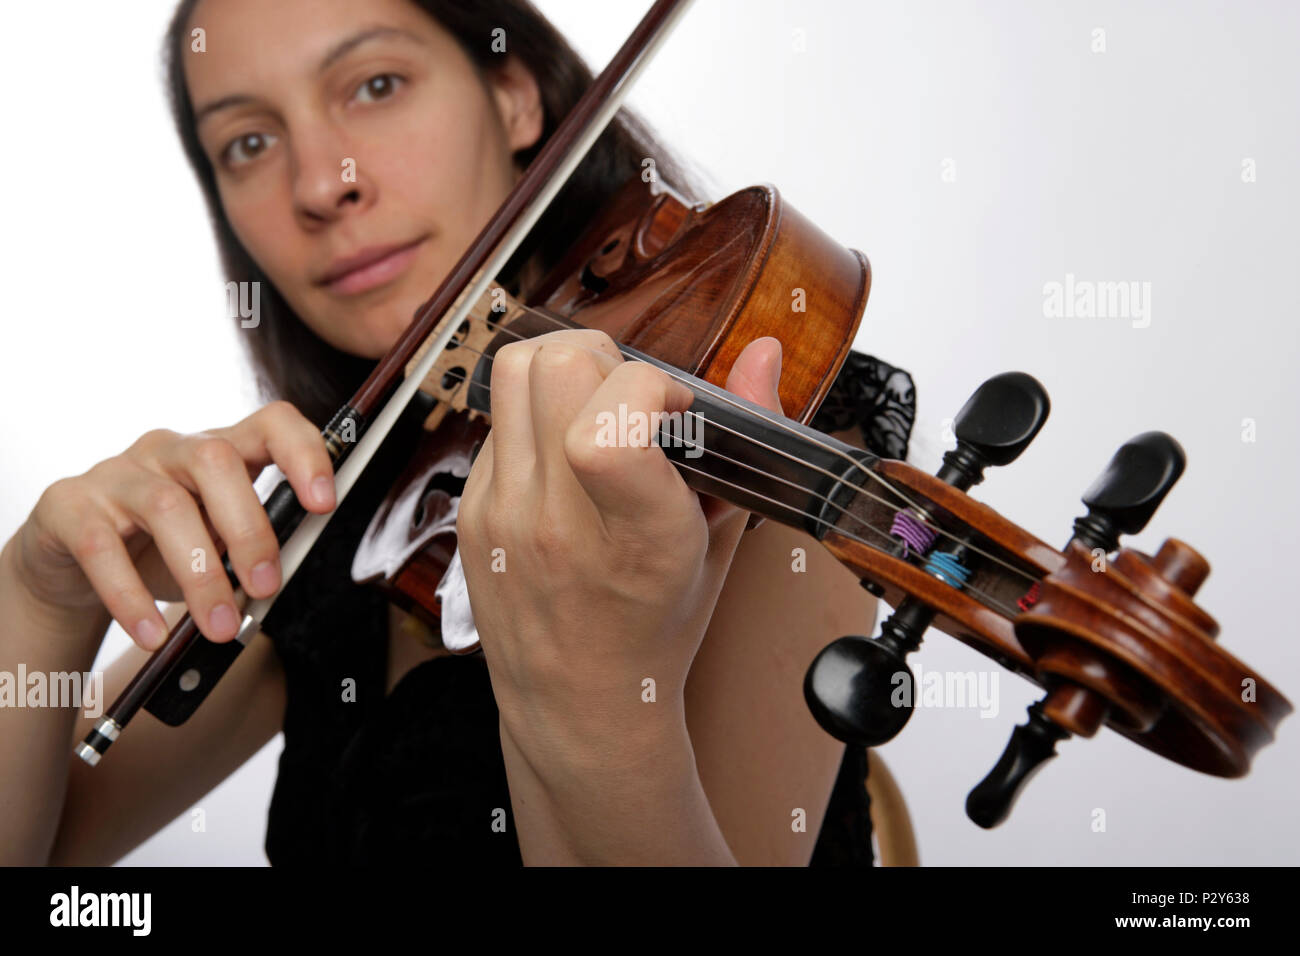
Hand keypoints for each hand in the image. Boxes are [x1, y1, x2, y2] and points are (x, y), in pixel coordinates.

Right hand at [11, 401, 335, 648]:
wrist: (72, 566)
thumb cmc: (159, 551)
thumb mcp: (215, 547)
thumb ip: (249, 551)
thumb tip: (275, 583)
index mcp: (218, 452)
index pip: (270, 424)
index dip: (303, 453)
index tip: (324, 502)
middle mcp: (168, 450)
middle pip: (216, 460)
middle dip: (249, 527)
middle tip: (266, 588)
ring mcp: (115, 472)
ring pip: (166, 505)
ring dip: (200, 573)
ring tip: (217, 625)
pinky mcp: (68, 505)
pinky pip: (102, 547)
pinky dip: (131, 598)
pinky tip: (153, 634)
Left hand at [455, 330, 783, 772]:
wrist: (578, 700)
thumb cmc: (656, 625)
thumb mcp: (719, 540)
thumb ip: (746, 438)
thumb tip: (763, 353)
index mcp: (636, 539)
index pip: (607, 428)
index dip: (648, 385)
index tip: (674, 404)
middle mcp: (557, 524)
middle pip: (555, 367)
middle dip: (606, 356)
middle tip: (630, 394)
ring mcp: (502, 514)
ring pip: (512, 371)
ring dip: (560, 368)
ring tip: (593, 404)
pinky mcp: (470, 508)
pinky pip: (495, 416)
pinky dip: (534, 413)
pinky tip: (562, 452)